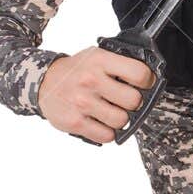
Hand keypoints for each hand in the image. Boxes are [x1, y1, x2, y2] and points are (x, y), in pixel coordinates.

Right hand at [38, 47, 153, 143]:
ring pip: (121, 121)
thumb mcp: (96, 56)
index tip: (143, 85)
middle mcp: (91, 80)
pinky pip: (106, 136)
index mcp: (100, 60)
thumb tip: (150, 79)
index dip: (147, 81)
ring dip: (120, 119)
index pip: (139, 73)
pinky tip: (101, 122)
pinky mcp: (74, 122)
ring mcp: (82, 102)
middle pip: (134, 101)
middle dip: (134, 103)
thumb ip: (120, 65)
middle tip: (125, 101)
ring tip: (111, 112)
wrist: (42, 82)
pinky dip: (107, 133)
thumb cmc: (76, 71)